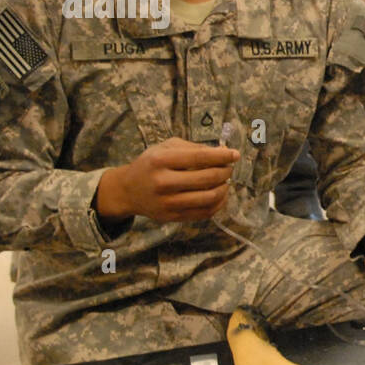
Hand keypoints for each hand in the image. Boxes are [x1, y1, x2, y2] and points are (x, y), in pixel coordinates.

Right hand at [96, 137, 237, 222]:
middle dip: (225, 171)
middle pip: (207, 178)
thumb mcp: (166, 148)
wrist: (128, 190)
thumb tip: (224, 152)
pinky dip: (219, 203)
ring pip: (210, 197)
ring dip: (224, 188)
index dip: (222, 156)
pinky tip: (219, 194)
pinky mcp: (172, 217)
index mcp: (160, 160)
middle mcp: (163, 182)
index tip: (235, 154)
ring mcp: (167, 202)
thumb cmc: (151, 164)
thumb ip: (194, 148)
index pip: (199, 157)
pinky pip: (205, 212)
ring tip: (225, 181)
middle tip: (229, 168)